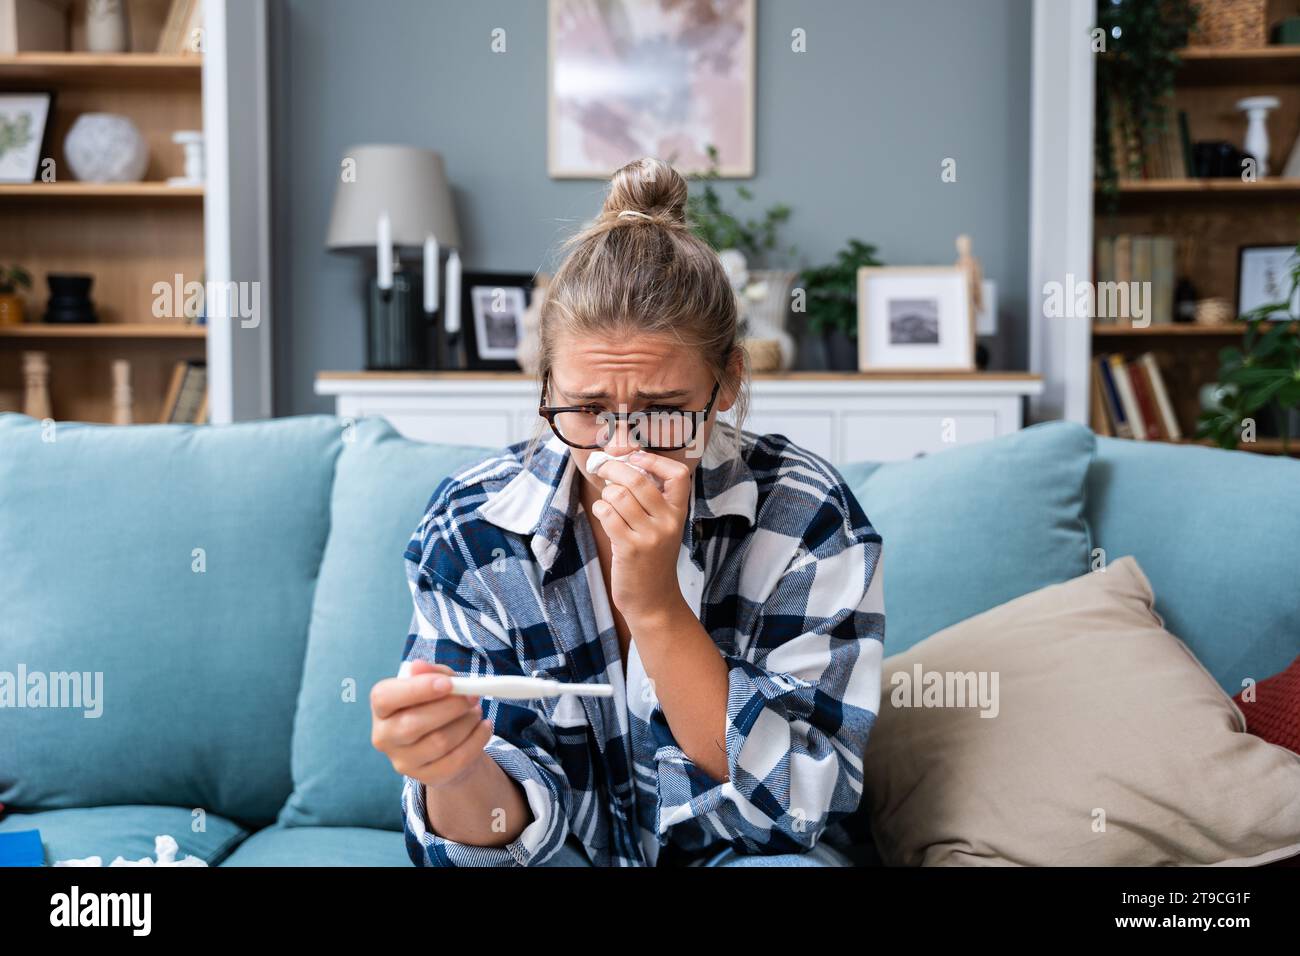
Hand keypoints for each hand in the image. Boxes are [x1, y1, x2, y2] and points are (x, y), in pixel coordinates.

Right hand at [370, 660, 493, 788]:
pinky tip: (484, 727)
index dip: (417, 689)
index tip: (448, 684)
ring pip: (440, 742)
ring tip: (476, 710)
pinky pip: (457, 760)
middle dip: (451, 707)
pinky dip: (477, 740)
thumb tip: (419, 665)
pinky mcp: (426, 777)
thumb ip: (430, 672)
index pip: (385, 698)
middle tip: (473, 696)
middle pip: (414, 724)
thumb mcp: (434, 683)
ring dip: (466, 722)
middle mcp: (385, 737)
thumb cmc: (435, 704)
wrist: (443, 745)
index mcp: (381, 708)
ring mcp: (403, 762)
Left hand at [588, 450, 691, 622]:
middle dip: (613, 468)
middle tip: (601, 466)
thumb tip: (621, 464)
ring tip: (607, 503)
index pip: (678, 475)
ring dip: (605, 494)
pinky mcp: (630, 548)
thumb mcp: (662, 528)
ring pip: (618, 495)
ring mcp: (650, 536)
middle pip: (637, 479)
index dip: (655, 460)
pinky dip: (599, 509)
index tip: (636, 457)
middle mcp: (668, 522)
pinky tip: (603, 515)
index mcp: (678, 512)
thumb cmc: (652, 560)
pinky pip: (607, 513)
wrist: (653, 600)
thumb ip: (650, 500)